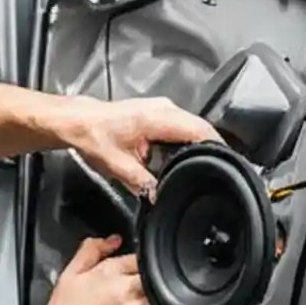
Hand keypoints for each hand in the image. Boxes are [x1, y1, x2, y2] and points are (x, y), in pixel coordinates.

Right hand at [25, 235, 161, 304]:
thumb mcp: (69, 278)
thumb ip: (92, 251)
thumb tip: (112, 240)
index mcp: (112, 276)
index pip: (140, 259)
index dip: (134, 268)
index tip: (127, 277)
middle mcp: (129, 295)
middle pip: (152, 280)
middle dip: (141, 286)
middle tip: (124, 299)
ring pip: (159, 302)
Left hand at [54, 97, 219, 196]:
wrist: (78, 121)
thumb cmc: (93, 135)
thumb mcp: (118, 166)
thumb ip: (142, 184)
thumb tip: (159, 196)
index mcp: (156, 118)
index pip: (199, 130)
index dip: (216, 147)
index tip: (226, 163)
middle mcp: (163, 109)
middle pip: (201, 127)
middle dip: (211, 148)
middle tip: (219, 170)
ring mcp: (162, 108)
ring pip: (193, 125)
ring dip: (199, 144)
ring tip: (202, 165)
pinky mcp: (159, 112)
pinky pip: (183, 125)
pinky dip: (188, 140)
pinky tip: (184, 156)